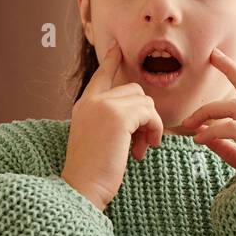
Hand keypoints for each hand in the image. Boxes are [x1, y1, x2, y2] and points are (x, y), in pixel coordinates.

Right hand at [61, 38, 163, 209]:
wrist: (81, 188)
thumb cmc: (91, 172)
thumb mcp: (97, 139)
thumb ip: (110, 121)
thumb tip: (139, 115)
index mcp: (83, 106)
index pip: (101, 76)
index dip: (110, 60)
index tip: (116, 47)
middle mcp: (91, 101)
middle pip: (133, 90)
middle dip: (143, 115)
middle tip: (142, 143)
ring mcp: (104, 106)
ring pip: (144, 101)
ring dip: (150, 125)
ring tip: (141, 149)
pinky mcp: (118, 117)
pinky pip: (149, 113)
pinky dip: (154, 130)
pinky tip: (145, 148)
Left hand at [176, 48, 235, 175]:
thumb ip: (225, 146)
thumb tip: (201, 134)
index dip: (234, 71)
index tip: (216, 55)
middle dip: (229, 71)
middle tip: (207, 63)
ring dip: (207, 112)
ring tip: (189, 125)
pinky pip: (234, 128)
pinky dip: (212, 130)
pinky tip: (198, 140)